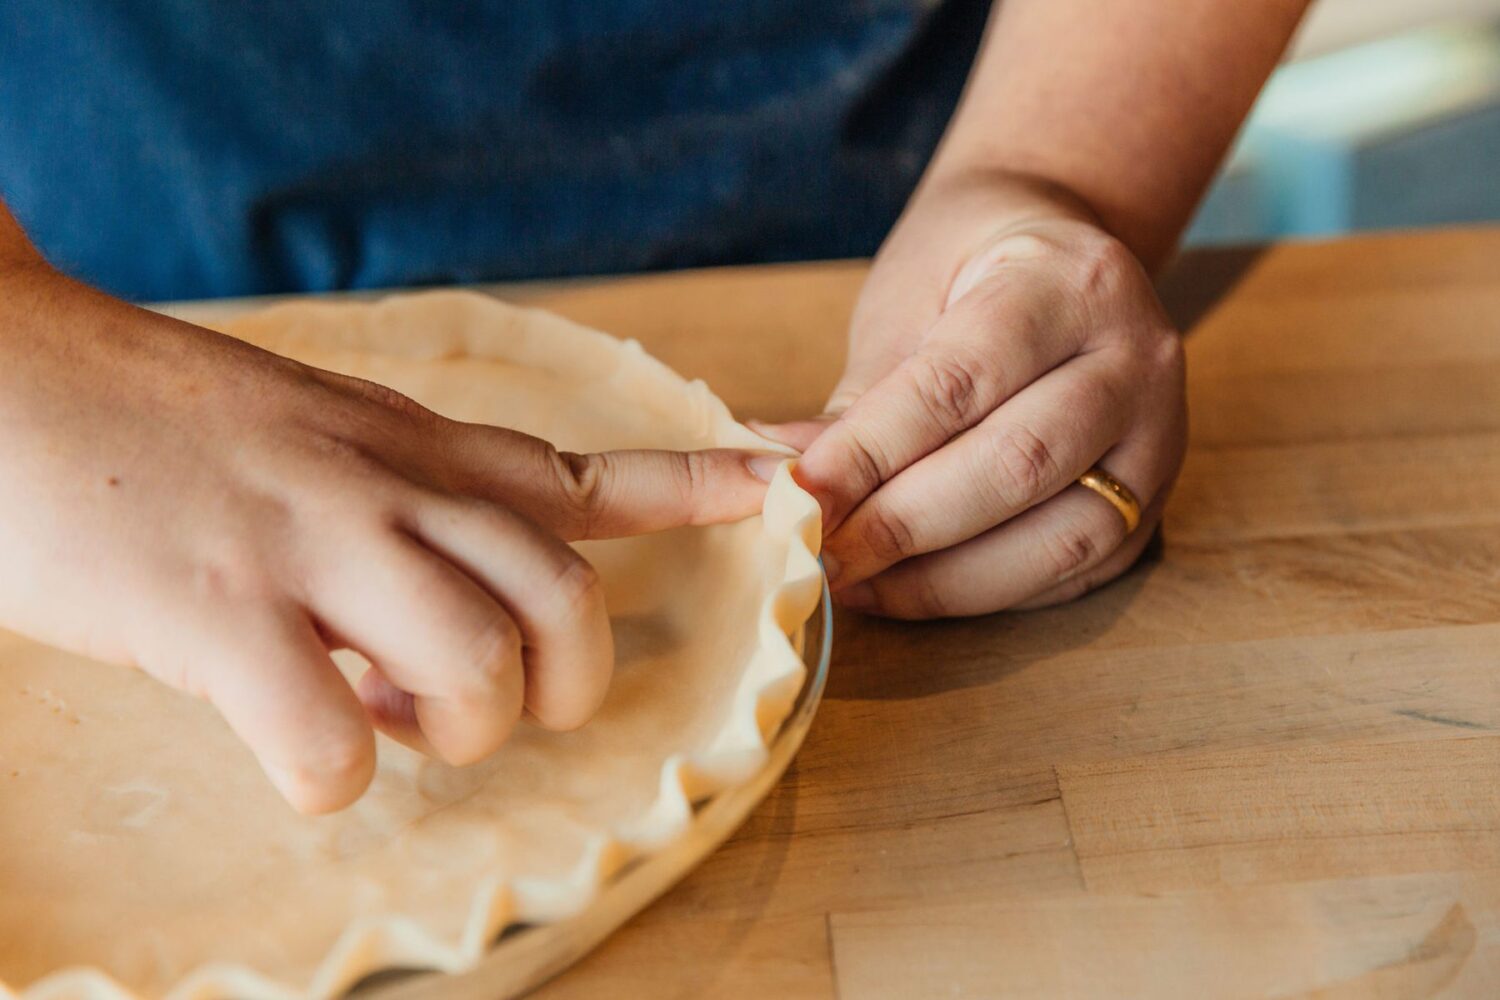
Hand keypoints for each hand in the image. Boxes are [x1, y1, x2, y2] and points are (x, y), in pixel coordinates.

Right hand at [0, 263, 776, 812]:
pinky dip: (329, 778)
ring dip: (453, 733)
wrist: (4, 366)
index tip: (781, 488)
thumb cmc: (157, 422)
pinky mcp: (213, 612)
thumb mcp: (317, 433)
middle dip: (561, 687)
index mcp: (415, 451)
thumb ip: (402, 508)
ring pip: (477, 667)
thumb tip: (438, 649)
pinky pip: (328, 743)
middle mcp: (387, 492)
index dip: (698, 485)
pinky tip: (297, 754)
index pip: (589, 473)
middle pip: (566, 604)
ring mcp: (308, 549)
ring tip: (381, 723)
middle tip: (494, 708)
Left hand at [756, 172, 1186, 617]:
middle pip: (1017, 464)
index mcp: (1070, 282)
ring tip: (854, 582)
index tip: (796, 496)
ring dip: (943, 576)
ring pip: (1060, 535)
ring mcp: (1160, 436)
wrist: (1062, 254)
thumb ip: (860, 402)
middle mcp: (1136, 358)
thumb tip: (784, 487)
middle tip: (819, 553)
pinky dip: (983, 590)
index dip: (869, 454)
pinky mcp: (1154, 503)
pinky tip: (907, 589)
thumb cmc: (968, 272)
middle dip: (902, 525)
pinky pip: (1071, 571)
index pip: (958, 385)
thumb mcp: (908, 305)